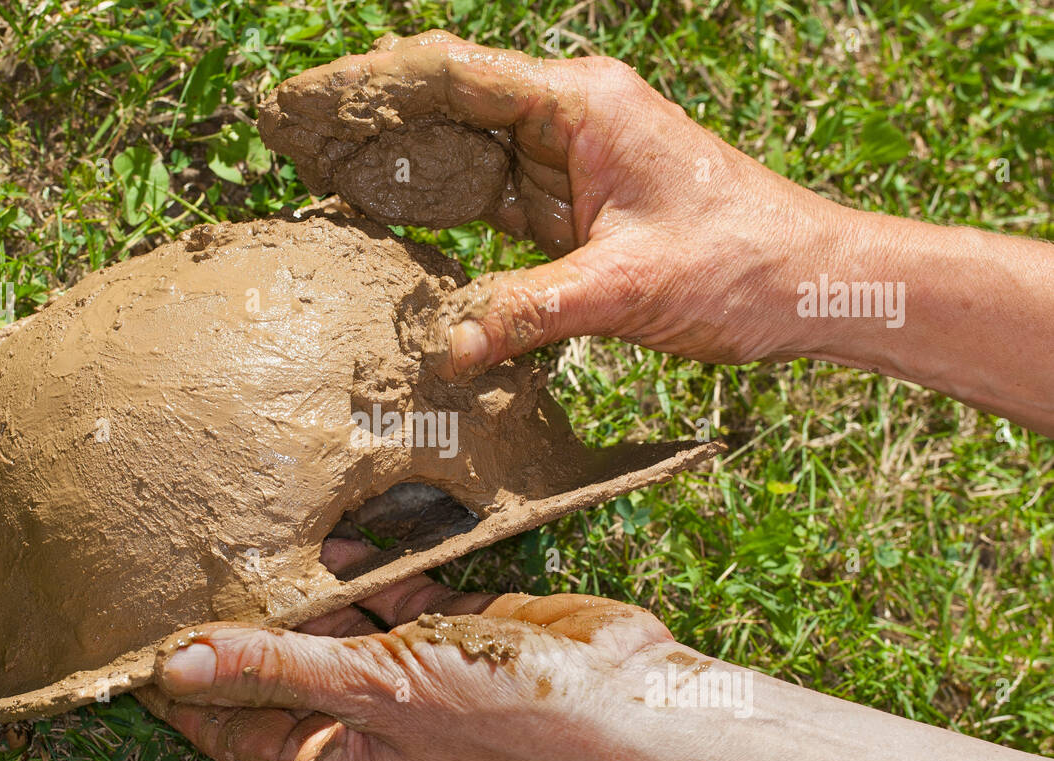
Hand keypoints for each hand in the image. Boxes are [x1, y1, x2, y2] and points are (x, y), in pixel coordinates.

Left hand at [144, 538, 671, 760]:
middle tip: (187, 554)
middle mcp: (361, 728)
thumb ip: (272, 669)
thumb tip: (171, 669)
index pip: (228, 722)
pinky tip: (335, 529)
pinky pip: (386, 595)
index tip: (132, 623)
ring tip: (244, 528)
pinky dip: (365, 565)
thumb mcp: (371, 692)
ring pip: (330, 626)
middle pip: (275, 669)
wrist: (620, 700)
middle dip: (240, 617)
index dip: (179, 679)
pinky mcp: (442, 632)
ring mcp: (402, 680)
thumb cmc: (499, 718)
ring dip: (301, 583)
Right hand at [260, 30, 846, 376]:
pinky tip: (384, 219)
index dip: (370, 87)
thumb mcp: (624, 290)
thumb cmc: (742, 264)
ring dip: (392, 164)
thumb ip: (527, 311)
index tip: (305, 101)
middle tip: (285, 135)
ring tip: (314, 173)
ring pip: (459, 152)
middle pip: (443, 106)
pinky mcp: (568, 206)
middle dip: (365, 121)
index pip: (452, 75)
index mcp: (581, 105)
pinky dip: (436, 211)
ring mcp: (565, 162)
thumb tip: (446, 349)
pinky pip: (486, 200)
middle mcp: (567, 120)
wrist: (810, 283)